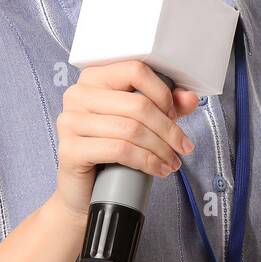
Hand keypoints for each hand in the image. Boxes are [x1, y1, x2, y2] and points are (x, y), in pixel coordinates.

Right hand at [51, 60, 201, 220]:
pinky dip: (146, 161)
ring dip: (161, 148)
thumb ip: (166, 106)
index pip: (136, 70)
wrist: (85, 190)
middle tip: (182, 146)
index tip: (175, 115)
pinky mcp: (69, 149)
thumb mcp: (142, 123)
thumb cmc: (111, 152)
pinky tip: (157, 169)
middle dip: (168, 129)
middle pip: (137, 104)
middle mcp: (77, 94)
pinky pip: (119, 150)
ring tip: (172, 162)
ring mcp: (70, 121)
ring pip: (131, 129)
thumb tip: (190, 98)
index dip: (163, 94)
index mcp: (94, 78)